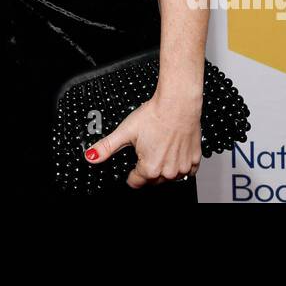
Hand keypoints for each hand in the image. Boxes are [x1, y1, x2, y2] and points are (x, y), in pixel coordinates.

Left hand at [84, 91, 200, 187]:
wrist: (178, 104)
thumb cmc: (154, 115)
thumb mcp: (125, 131)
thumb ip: (107, 147)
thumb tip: (91, 156)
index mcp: (149, 168)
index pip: (136, 182)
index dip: (131, 174)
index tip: (132, 169)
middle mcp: (167, 172)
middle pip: (153, 180)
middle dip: (148, 170)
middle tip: (147, 151)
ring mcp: (182, 168)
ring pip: (170, 176)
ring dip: (164, 168)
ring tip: (160, 148)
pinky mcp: (194, 160)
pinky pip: (187, 171)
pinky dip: (180, 165)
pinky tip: (174, 152)